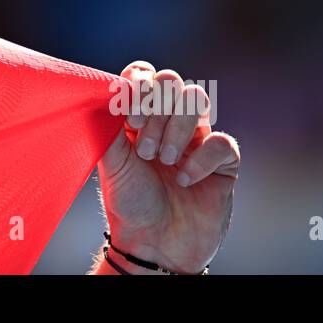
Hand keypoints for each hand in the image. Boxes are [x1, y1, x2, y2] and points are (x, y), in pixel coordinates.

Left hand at [96, 60, 239, 273]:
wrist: (154, 247)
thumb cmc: (130, 204)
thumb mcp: (110, 164)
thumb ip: (106, 127)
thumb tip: (100, 92)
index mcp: (140, 115)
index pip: (144, 74)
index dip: (139, 85)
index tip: (129, 116)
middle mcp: (169, 120)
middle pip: (171, 80)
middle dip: (157, 109)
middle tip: (145, 149)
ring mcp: (197, 138)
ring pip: (197, 99)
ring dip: (177, 127)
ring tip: (163, 161)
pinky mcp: (222, 163)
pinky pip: (222, 141)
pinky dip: (201, 158)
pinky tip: (184, 179)